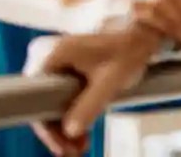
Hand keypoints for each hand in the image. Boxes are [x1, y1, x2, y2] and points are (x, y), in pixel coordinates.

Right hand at [24, 27, 162, 155]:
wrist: (144, 35)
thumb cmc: (129, 52)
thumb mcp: (110, 83)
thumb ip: (89, 106)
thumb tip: (70, 132)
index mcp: (59, 55)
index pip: (36, 95)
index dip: (46, 125)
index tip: (59, 146)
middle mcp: (56, 59)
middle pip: (43, 101)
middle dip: (57, 131)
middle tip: (71, 152)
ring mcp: (65, 65)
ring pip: (54, 102)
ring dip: (65, 127)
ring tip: (80, 147)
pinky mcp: (74, 70)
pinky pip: (65, 98)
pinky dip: (72, 116)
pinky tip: (83, 134)